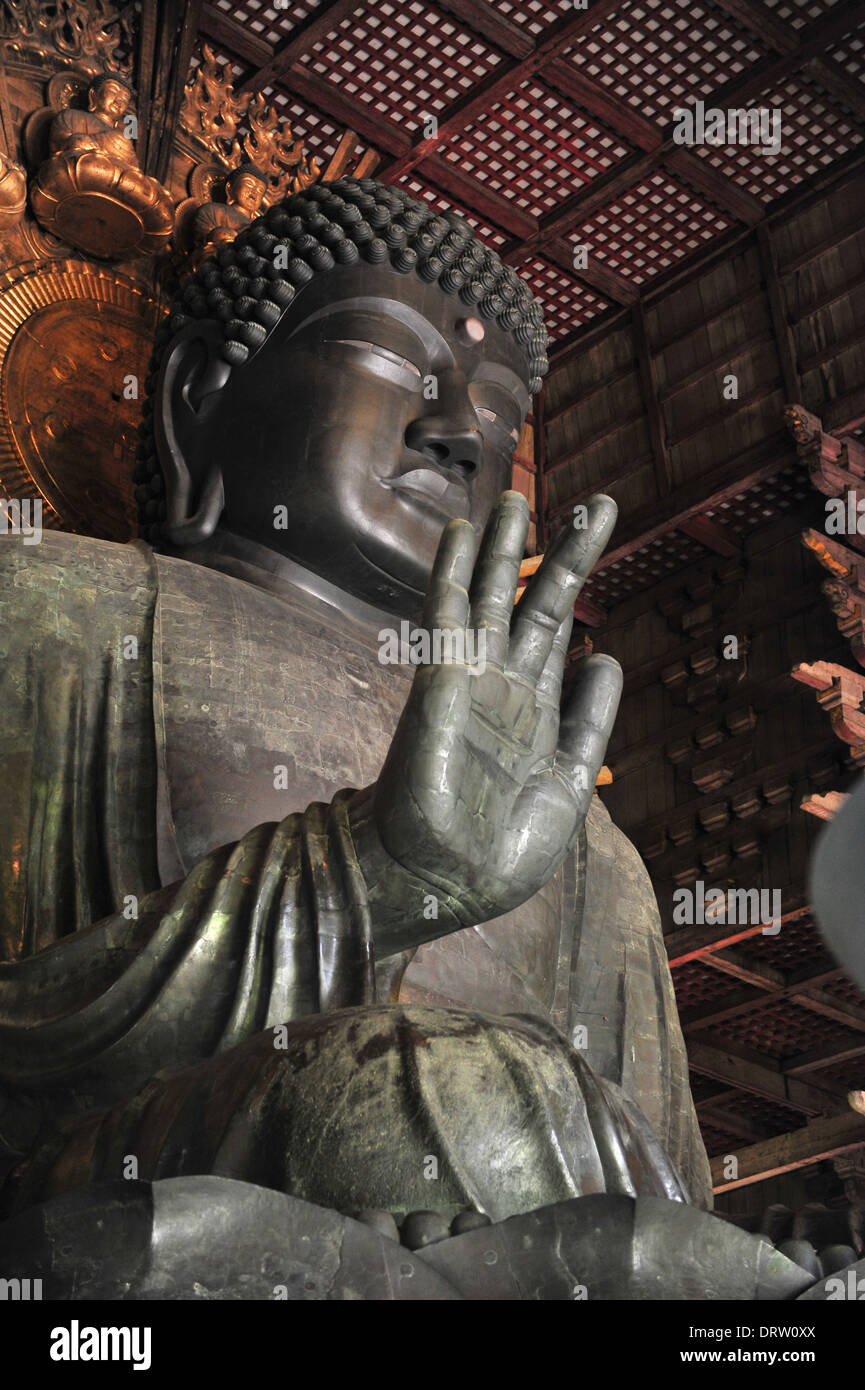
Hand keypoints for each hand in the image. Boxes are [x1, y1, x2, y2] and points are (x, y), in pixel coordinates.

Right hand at [353, 489, 621, 955]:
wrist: (445, 887)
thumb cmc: (500, 852)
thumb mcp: (568, 785)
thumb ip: (589, 723)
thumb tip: (605, 654)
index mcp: (534, 711)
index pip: (555, 632)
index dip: (574, 585)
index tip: (595, 538)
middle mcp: (502, 686)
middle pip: (533, 603)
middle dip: (559, 553)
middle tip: (596, 503)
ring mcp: (470, 682)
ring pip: (490, 597)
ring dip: (503, 547)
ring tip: (516, 496)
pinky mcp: (441, 685)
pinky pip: (448, 617)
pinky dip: (455, 572)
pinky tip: (462, 533)